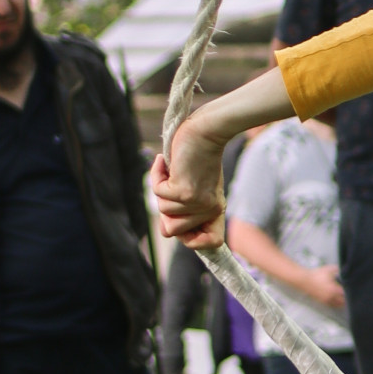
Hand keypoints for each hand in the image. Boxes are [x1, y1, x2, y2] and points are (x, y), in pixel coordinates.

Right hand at [150, 118, 226, 247]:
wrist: (206, 130)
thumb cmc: (200, 156)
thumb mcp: (197, 187)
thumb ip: (185, 211)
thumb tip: (167, 231)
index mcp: (216, 210)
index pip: (210, 243)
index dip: (192, 240)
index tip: (183, 222)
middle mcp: (210, 210)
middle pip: (171, 230)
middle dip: (166, 207)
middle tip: (177, 184)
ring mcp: (197, 203)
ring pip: (163, 211)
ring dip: (162, 189)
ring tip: (176, 170)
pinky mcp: (184, 191)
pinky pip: (157, 193)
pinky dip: (156, 175)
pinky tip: (165, 162)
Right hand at [302, 264, 345, 313]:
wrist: (304, 280)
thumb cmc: (316, 274)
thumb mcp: (329, 269)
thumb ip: (338, 270)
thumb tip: (343, 271)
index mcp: (334, 289)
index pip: (345, 294)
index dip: (349, 291)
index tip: (352, 289)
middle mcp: (330, 296)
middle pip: (342, 302)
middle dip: (346, 299)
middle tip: (349, 295)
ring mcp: (325, 300)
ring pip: (336, 305)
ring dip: (341, 303)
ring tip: (344, 300)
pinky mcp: (320, 301)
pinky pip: (330, 305)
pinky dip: (334, 304)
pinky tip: (335, 301)